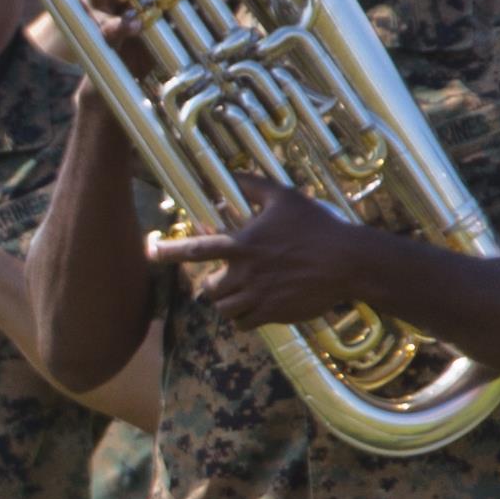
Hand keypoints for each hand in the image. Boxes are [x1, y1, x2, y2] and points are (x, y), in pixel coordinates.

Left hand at [154, 179, 398, 326]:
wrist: (348, 262)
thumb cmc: (318, 226)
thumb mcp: (285, 197)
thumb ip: (253, 185)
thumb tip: (231, 174)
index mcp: (242, 245)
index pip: (195, 249)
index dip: (169, 251)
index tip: (151, 252)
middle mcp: (244, 273)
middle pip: (208, 288)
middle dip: (212, 285)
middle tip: (228, 278)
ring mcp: (257, 297)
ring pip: (223, 309)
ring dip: (226, 303)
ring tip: (242, 293)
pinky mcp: (272, 315)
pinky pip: (243, 324)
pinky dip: (243, 319)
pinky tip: (256, 307)